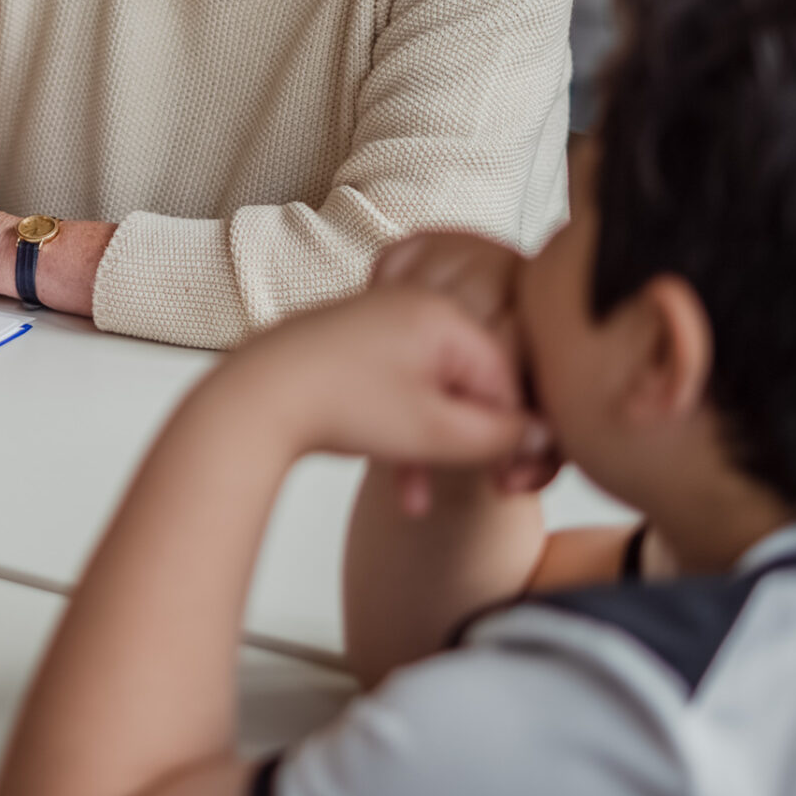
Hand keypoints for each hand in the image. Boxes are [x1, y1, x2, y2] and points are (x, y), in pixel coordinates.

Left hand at [227, 285, 534, 471]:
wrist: (252, 397)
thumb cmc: (340, 405)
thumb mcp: (436, 434)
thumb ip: (501, 436)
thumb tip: (543, 433)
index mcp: (444, 314)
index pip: (510, 373)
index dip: (510, 430)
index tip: (503, 471)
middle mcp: (413, 305)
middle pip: (470, 381)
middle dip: (465, 440)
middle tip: (461, 482)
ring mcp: (379, 320)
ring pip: (430, 391)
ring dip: (428, 445)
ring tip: (411, 489)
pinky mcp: (352, 341)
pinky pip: (396, 386)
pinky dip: (398, 429)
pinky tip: (392, 472)